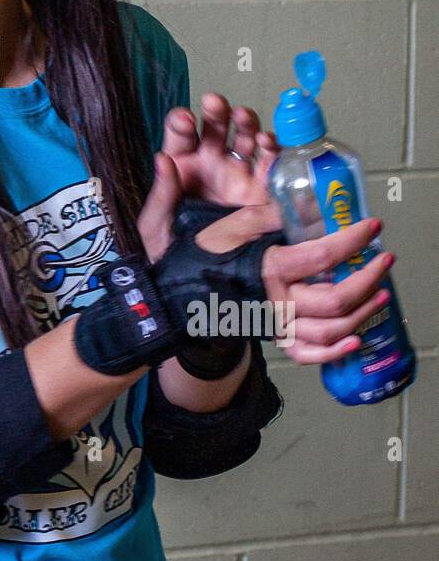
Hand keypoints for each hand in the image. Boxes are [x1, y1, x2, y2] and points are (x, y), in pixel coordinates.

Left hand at [138, 92, 279, 262]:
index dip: (182, 123)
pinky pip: (271, 166)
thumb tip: (162, 160)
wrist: (201, 281)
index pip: (181, 136)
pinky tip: (269, 143)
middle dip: (217, 113)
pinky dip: (273, 151)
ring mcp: (239, 176)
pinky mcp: (263, 193)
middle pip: (217, 128)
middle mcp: (213, 165)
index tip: (184, 119)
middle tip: (216, 104)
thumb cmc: (170, 252)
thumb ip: (160, 193)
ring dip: (246, 124)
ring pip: (246, 139)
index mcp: (183, 167)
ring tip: (244, 118)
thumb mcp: (155, 225)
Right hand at [193, 205, 392, 367]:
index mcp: (268, 268)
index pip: (321, 256)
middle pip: (335, 299)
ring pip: (331, 330)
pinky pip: (308, 355)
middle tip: (384, 259)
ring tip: (381, 294)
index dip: (352, 240)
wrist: (177, 294)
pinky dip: (335, 352)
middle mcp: (276, 302)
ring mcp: (276, 325)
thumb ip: (269, 214)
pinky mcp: (274, 339)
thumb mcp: (233, 224)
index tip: (372, 226)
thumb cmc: (205, 256)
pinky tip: (357, 339)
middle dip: (368, 278)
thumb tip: (304, 205)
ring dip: (363, 313)